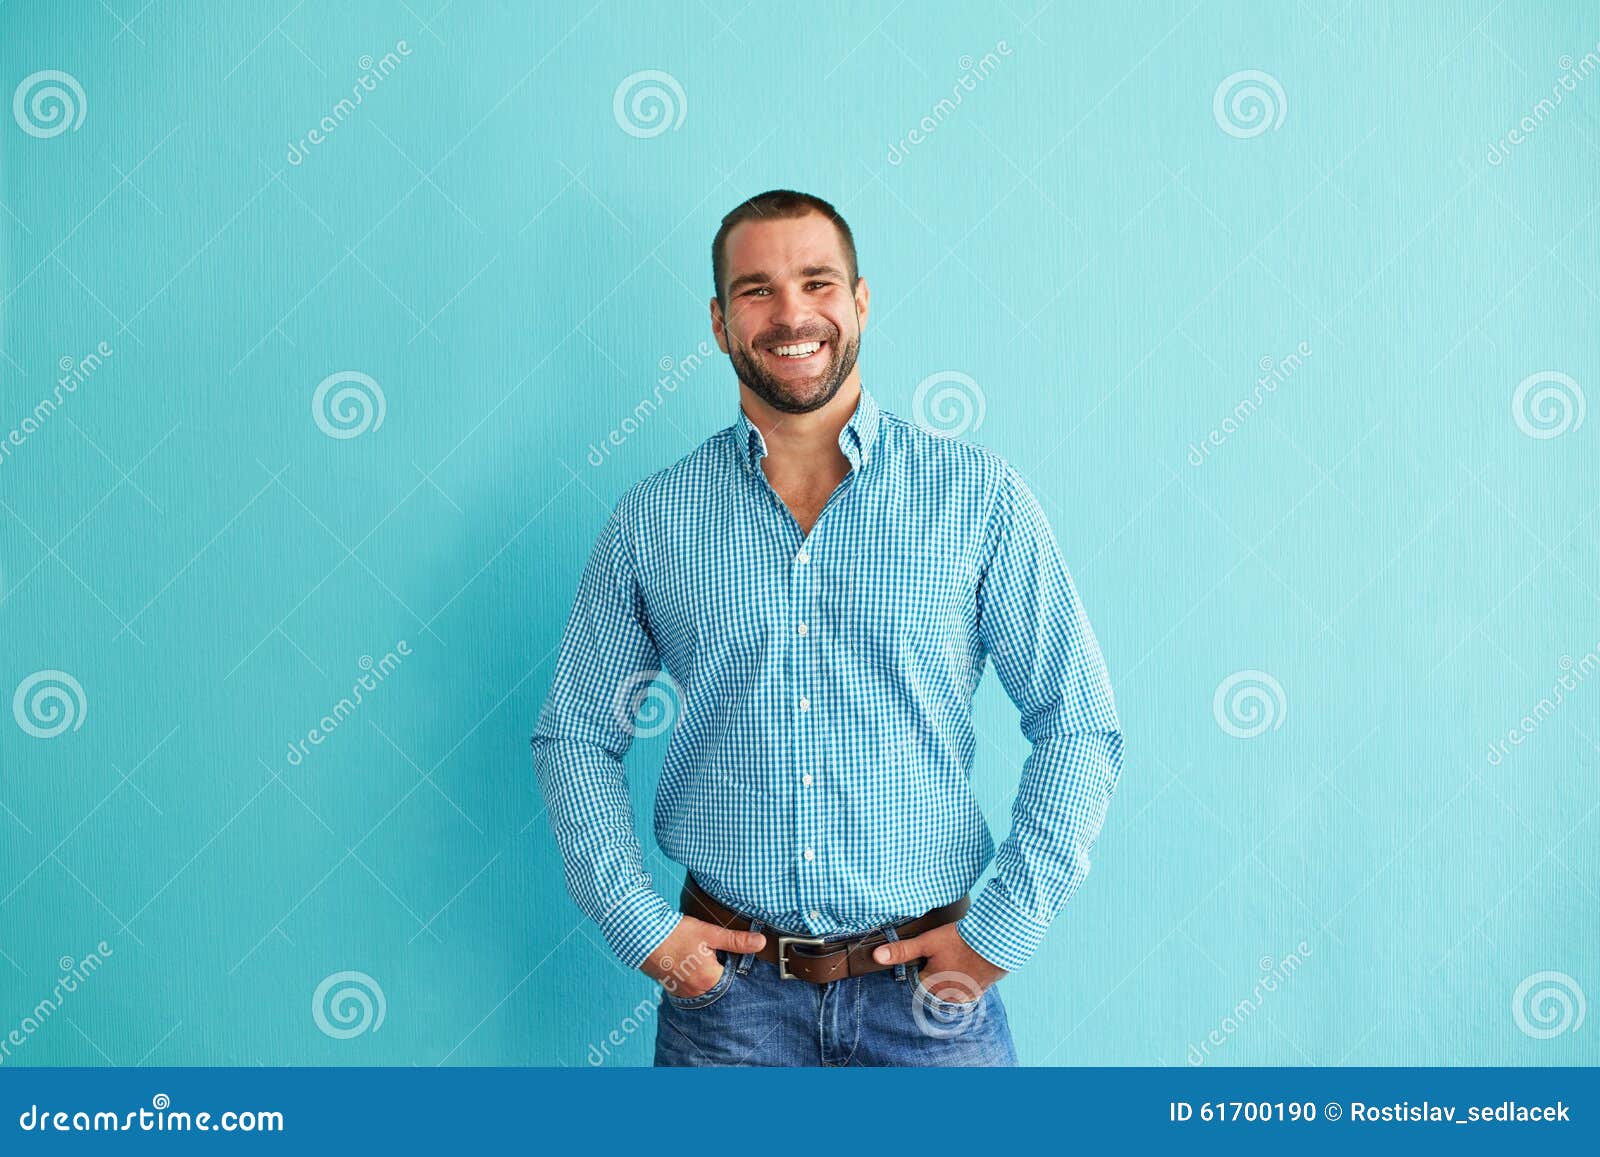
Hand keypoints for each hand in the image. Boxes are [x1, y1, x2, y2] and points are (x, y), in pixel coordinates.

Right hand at [641, 915, 765, 999]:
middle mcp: (697, 991)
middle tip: (711, 953)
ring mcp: (683, 993)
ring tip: (698, 956)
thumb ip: (736, 940)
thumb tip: (760, 941)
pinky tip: (688, 962)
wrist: (643, 937)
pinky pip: (691, 987)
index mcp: (710, 979)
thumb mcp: (710, 933)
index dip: (733, 963)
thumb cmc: (676, 934)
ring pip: (705, 986)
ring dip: (706, 974)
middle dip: (720, 969)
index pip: (734, 977)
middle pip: (719, 983)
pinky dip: (693, 977)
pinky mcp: (673, 989)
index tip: (728, 952)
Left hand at [871, 922, 1007, 1000]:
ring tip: (958, 958)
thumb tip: (876, 957)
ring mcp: (964, 997)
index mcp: (931, 987)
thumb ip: (902, 951)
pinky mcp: (978, 993)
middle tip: (946, 953)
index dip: (922, 963)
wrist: (996, 943)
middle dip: (936, 971)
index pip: (917, 978)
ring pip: (949, 987)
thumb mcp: (927, 942)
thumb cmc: (960, 942)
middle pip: (933, 984)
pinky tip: (969, 964)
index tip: (931, 953)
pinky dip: (965, 979)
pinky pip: (965, 989)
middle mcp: (946, 998)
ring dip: (951, 976)